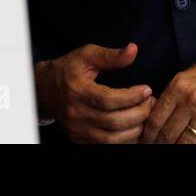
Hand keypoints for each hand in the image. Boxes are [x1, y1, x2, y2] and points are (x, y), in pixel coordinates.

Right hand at [35, 42, 155, 143]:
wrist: (44, 89)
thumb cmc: (69, 69)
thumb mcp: (87, 55)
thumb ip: (111, 55)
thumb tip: (133, 50)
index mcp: (77, 90)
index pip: (109, 100)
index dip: (132, 97)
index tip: (147, 89)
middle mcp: (76, 113)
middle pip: (113, 122)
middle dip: (139, 114)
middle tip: (151, 102)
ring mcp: (77, 130)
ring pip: (112, 139)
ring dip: (135, 129)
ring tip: (145, 115)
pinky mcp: (79, 139)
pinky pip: (106, 145)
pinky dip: (124, 139)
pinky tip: (134, 126)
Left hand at [141, 50, 195, 143]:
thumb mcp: (184, 77)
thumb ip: (170, 97)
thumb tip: (154, 120)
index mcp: (178, 87)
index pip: (156, 119)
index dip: (148, 135)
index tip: (146, 140)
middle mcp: (192, 100)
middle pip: (168, 134)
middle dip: (160, 144)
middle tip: (157, 146)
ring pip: (186, 143)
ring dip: (177, 148)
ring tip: (174, 147)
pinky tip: (194, 147)